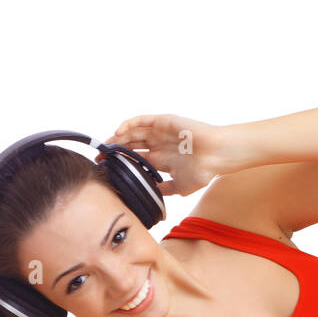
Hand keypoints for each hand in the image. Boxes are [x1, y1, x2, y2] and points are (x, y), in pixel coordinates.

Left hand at [101, 113, 222, 196]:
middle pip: (130, 145)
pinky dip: (129, 124)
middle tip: (101, 158)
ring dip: (119, 138)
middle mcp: (158, 145)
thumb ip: (162, 190)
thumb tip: (148, 195)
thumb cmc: (203, 170)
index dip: (121, 164)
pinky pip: (142, 121)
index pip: (135, 160)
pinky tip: (119, 132)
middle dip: (115, 151)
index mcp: (161, 160)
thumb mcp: (179, 187)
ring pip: (133, 133)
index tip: (108, 170)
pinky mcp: (163, 122)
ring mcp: (160, 132)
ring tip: (107, 146)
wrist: (216, 156)